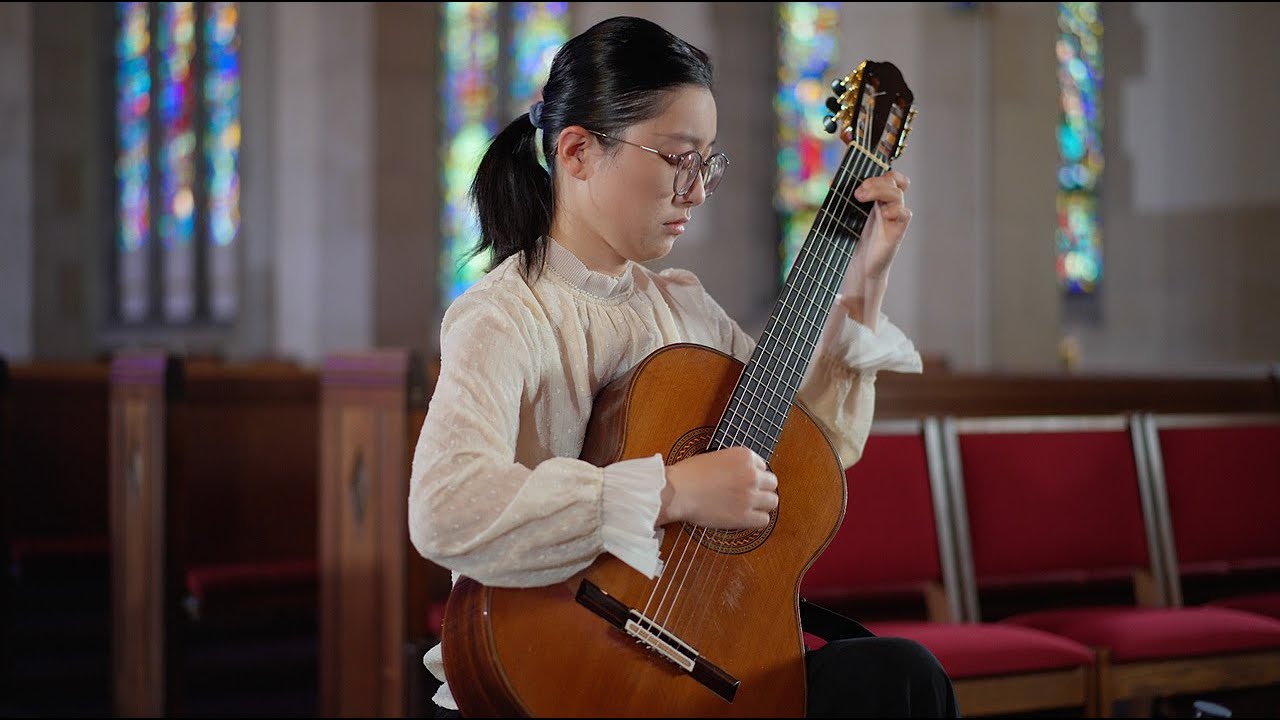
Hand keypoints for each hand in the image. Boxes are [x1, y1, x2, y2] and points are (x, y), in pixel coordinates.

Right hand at [657, 447, 777, 528]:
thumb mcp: (716, 457)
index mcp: (744, 456)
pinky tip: (745, 518)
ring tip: (748, 507)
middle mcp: (752, 474)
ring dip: (762, 504)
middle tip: (748, 495)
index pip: (762, 466)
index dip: (753, 475)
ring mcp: (750, 496)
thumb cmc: (688, 474)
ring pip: (772, 502)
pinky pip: (764, 520)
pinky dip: (757, 520)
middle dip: (762, 489)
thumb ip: (734, 465)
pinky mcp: (744, 516)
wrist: (677, 491)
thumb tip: (742, 476)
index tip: (742, 482)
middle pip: (772, 483)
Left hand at [840, 171, 911, 327]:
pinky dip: (896, 210)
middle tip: (857, 194)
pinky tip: (884, 214)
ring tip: (861, 199)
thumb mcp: (846, 218)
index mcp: (878, 200)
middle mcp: (888, 206)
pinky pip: (905, 214)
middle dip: (874, 182)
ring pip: (897, 194)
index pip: (889, 177)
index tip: (860, 182)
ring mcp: (894, 218)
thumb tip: (831, 184)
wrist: (861, 268)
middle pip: (892, 181)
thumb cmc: (854, 243)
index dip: (880, 174)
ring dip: (880, 191)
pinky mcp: (896, 231)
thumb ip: (842, 201)